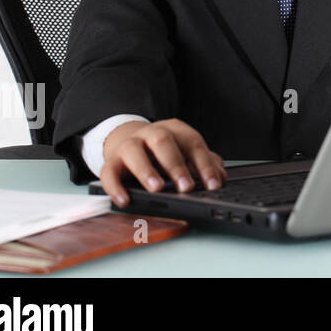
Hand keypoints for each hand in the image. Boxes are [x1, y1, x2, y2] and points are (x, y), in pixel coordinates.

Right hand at [98, 118, 226, 207]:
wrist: (128, 140)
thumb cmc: (163, 151)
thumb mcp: (186, 153)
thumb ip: (204, 163)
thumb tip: (221, 178)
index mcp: (175, 130)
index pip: (193, 143)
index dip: (204, 164)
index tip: (214, 184)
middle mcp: (151, 133)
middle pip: (164, 142)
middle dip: (176, 165)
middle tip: (187, 187)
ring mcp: (129, 145)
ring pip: (134, 152)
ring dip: (146, 170)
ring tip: (157, 188)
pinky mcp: (111, 161)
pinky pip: (108, 172)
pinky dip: (115, 187)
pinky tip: (125, 200)